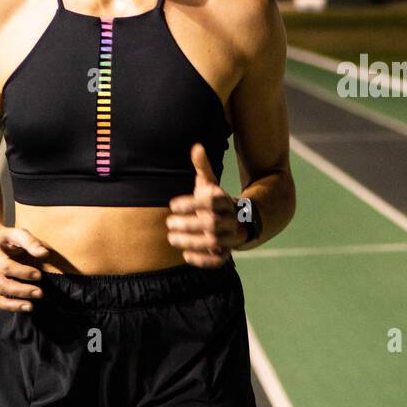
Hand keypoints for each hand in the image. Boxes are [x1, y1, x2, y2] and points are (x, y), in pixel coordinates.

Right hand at [0, 226, 49, 333]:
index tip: (39, 276)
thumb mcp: (18, 233)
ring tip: (30, 307)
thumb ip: (31, 242)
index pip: (5, 266)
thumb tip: (44, 253)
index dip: (23, 272)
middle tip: (40, 293)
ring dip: (11, 305)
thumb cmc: (8, 239)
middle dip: (21, 291)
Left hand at [165, 144, 242, 266]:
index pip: (211, 202)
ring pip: (214, 242)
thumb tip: (197, 146)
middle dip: (188, 224)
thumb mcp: (209, 183)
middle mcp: (229, 220)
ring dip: (191, 242)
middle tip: (168, 222)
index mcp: (225, 201)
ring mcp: (229, 238)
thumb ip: (202, 167)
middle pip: (212, 223)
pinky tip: (185, 255)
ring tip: (171, 238)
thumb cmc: (215, 201)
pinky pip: (218, 260)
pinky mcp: (226, 252)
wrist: (237, 221)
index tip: (172, 205)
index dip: (192, 204)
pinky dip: (203, 260)